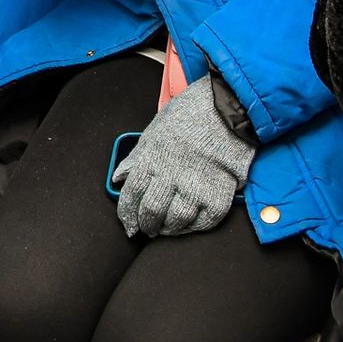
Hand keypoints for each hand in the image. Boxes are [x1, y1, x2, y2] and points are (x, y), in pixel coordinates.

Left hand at [113, 74, 253, 237]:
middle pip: (152, 212)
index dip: (127, 215)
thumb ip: (135, 159)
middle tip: (148, 229)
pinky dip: (193, 228)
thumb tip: (117, 178)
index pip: (131, 195)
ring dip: (168, 230)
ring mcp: (196, 187)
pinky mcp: (219, 195)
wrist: (224, 111)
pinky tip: (188, 224)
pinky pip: (204, 222)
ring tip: (166, 228)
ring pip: (176, 221)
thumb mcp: (153, 133)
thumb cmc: (186, 119)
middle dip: (146, 225)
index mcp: (151, 159)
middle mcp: (171, 176)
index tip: (129, 225)